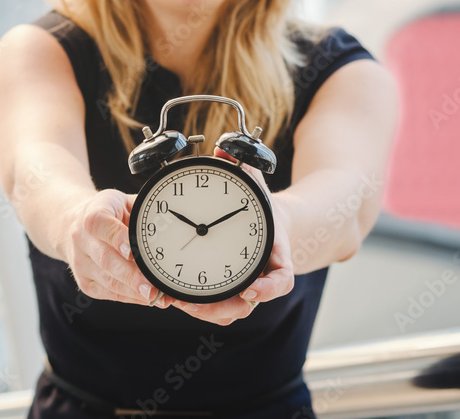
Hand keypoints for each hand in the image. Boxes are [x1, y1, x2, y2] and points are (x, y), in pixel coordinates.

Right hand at [63, 188, 171, 308]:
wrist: (75, 225)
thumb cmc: (109, 212)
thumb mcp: (124, 201)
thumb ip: (144, 211)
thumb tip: (175, 221)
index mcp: (92, 214)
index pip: (100, 224)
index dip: (117, 237)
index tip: (132, 251)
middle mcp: (81, 239)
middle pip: (106, 259)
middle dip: (131, 275)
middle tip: (152, 287)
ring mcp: (81, 264)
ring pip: (108, 281)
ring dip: (134, 291)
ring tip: (157, 296)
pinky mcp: (86, 283)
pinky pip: (110, 294)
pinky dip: (132, 297)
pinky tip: (147, 298)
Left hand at [168, 147, 294, 324]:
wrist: (269, 221)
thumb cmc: (260, 205)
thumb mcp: (252, 185)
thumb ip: (240, 169)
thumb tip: (223, 148)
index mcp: (275, 253)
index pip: (282, 279)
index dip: (269, 288)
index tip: (251, 289)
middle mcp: (263, 275)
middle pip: (248, 304)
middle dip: (221, 307)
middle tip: (192, 303)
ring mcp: (247, 284)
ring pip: (232, 311)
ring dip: (206, 311)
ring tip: (179, 302)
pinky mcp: (229, 288)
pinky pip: (219, 307)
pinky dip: (202, 307)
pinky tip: (178, 299)